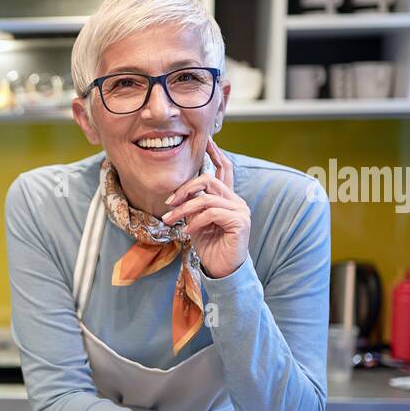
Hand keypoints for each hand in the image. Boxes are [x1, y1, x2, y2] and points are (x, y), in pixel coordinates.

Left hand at [161, 140, 250, 278]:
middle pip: (209, 180)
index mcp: (227, 198)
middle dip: (184, 189)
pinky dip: (194, 222)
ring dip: (183, 210)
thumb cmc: (209, 247)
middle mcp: (236, 201)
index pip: (224, 169)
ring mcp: (240, 210)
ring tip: (169, 220)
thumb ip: (192, 206)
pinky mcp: (239, 222)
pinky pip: (211, 213)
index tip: (206, 140)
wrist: (222, 269)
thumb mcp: (196, 222)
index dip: (215, 154)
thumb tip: (178, 195)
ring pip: (206, 198)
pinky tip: (186, 233)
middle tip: (169, 203)